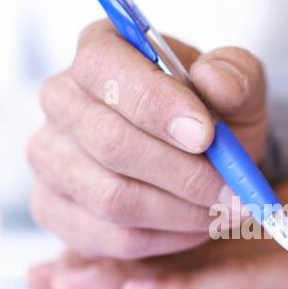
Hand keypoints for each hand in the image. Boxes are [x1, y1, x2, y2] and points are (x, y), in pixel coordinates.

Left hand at [28, 178, 287, 288]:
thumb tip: (231, 272)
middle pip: (171, 236)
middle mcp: (269, 223)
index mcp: (272, 218)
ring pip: (191, 251)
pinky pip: (242, 277)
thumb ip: (286, 260)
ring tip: (61, 282)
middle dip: (102, 252)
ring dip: (122, 266)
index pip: (184, 230)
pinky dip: (189, 284)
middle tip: (40, 276)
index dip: (124, 242)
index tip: (68, 261)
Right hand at [29, 21, 267, 259]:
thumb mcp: (239, 85)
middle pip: (109, 142)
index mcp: (100, 49)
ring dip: (180, 212)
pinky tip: (196, 227)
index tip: (206, 136)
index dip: (155, 105)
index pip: (104, 69)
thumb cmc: (212, 112)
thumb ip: (235, 75)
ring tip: (225, 210)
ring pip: (111, 198)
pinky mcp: (51, 207)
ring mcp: (48, 155)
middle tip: (234, 189)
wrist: (200, 156)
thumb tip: (214, 81)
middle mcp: (61, 98)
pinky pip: (107, 238)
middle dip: (182, 173)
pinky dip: (164, 240)